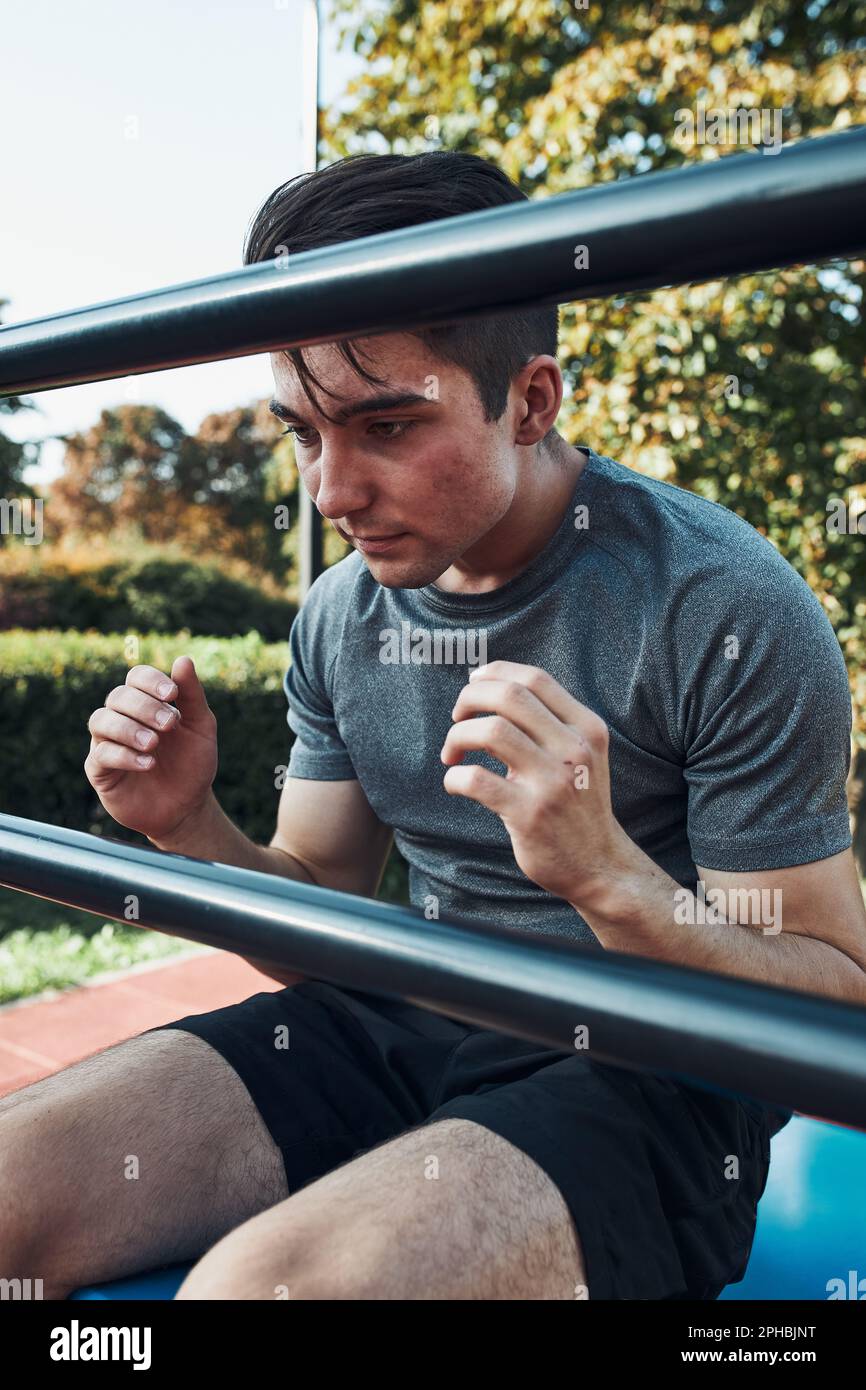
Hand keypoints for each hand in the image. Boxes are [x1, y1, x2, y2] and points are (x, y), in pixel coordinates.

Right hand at [84, 655, 217, 842]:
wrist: (188, 806)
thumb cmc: (192, 763)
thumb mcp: (201, 727)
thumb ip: (192, 695)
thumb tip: (183, 659)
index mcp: (146, 703)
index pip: (136, 677)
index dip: (151, 680)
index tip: (173, 694)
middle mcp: (122, 718)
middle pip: (118, 697)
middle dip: (144, 706)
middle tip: (169, 724)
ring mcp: (108, 744)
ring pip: (101, 721)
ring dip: (128, 728)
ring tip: (154, 744)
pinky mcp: (100, 772)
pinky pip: (101, 755)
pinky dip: (125, 756)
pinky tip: (149, 764)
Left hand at [440, 660, 631, 908]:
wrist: (599, 865)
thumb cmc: (577, 803)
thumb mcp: (579, 754)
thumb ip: (547, 723)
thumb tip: (489, 685)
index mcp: (586, 727)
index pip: (535, 678)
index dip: (495, 672)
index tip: (474, 685)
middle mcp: (574, 749)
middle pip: (510, 695)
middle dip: (470, 698)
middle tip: (457, 718)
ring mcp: (553, 782)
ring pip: (490, 731)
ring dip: (457, 737)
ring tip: (452, 754)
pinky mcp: (529, 814)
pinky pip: (476, 780)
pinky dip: (454, 777)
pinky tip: (456, 784)